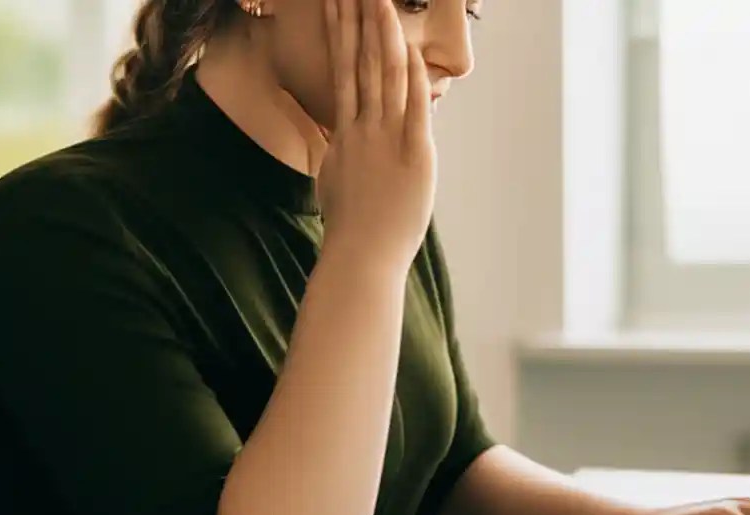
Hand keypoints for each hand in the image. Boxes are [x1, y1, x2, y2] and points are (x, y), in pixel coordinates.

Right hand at [318, 0, 435, 272]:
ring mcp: (387, 139)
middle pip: (358, 59)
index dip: (340, 31)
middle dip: (356, 18)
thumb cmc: (350, 225)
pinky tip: (409, 49)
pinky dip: (412, 77)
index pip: (341, 68)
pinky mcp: (414, 155)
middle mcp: (362, 127)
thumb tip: (336, 139)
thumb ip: (337, 150)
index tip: (337, 3)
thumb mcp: (334, 178)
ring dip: (382, 35)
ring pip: (383, 75)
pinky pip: (413, 108)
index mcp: (345, 130)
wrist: (361, 255)